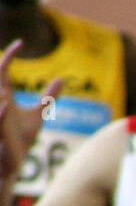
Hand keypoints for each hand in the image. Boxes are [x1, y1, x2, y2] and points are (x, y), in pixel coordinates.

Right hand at [0, 40, 61, 181]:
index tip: (20, 43)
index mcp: (5, 96)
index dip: (10, 55)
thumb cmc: (20, 139)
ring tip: (5, 87)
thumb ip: (48, 98)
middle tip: (10, 50)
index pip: (3, 69)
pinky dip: (0, 112)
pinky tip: (5, 103)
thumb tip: (61, 79)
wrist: (13, 162)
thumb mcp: (38, 115)